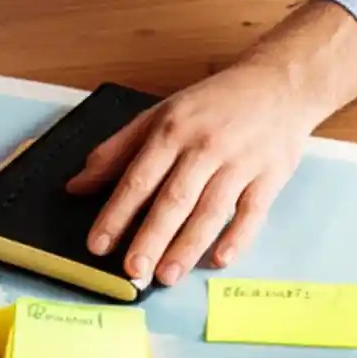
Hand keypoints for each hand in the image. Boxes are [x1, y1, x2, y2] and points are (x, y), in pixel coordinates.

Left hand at [67, 62, 320, 285]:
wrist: (280, 82)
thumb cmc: (212, 104)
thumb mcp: (159, 115)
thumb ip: (116, 152)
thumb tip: (76, 186)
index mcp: (172, 131)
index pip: (138, 179)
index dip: (116, 214)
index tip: (98, 245)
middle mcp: (205, 147)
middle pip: (174, 199)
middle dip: (151, 238)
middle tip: (132, 271)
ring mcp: (241, 162)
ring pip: (210, 210)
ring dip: (188, 246)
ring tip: (166, 275)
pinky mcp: (272, 175)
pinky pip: (253, 212)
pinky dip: (237, 237)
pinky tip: (219, 260)